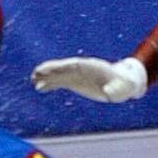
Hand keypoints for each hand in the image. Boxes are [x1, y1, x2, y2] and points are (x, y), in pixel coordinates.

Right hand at [32, 56, 146, 102]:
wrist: (122, 84)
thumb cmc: (124, 85)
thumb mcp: (124, 88)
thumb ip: (117, 89)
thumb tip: (108, 92)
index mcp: (91, 68)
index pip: (74, 65)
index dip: (62, 66)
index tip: (51, 69)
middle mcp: (82, 70)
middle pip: (63, 68)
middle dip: (50, 70)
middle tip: (36, 73)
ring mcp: (77, 75)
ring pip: (59, 75)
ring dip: (46, 77)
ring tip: (33, 80)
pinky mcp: (75, 82)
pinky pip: (60, 82)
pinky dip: (50, 84)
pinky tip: (39, 88)